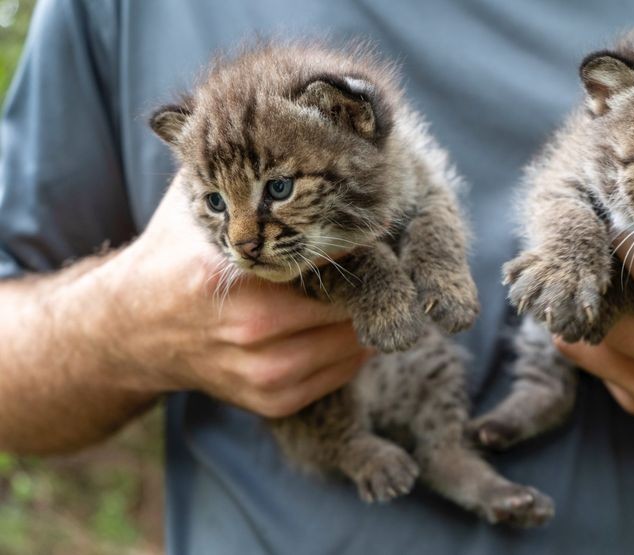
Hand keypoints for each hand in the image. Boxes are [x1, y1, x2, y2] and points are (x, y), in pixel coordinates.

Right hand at [94, 180, 369, 417]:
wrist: (129, 333)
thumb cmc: (172, 257)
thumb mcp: (195, 202)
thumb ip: (238, 168)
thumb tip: (296, 124)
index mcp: (228, 274)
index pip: (325, 251)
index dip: (359, 233)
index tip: (375, 216)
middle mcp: (249, 329)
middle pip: (349, 300)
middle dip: (374, 275)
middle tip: (387, 252)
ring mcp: (262, 372)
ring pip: (354, 340)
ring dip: (370, 312)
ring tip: (374, 284)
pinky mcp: (273, 401)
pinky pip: (343, 372)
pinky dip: (354, 346)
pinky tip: (348, 318)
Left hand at [555, 211, 633, 419]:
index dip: (628, 235)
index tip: (618, 211)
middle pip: (610, 312)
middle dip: (596, 272)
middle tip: (591, 241)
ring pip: (585, 344)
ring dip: (585, 304)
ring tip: (594, 272)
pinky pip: (594, 363)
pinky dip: (594, 331)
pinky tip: (609, 304)